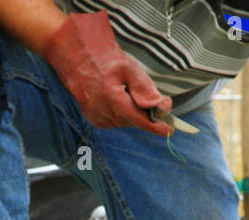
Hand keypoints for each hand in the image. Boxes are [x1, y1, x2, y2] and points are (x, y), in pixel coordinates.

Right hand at [42, 12, 172, 135]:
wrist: (77, 59)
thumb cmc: (104, 60)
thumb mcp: (128, 68)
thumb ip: (145, 89)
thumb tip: (161, 106)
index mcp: (113, 100)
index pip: (140, 120)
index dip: (157, 126)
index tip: (171, 130)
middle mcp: (103, 113)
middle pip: (135, 120)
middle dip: (144, 110)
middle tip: (143, 91)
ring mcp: (97, 118)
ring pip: (126, 121)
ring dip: (132, 110)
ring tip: (124, 89)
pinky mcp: (94, 120)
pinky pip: (116, 121)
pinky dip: (122, 112)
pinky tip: (116, 96)